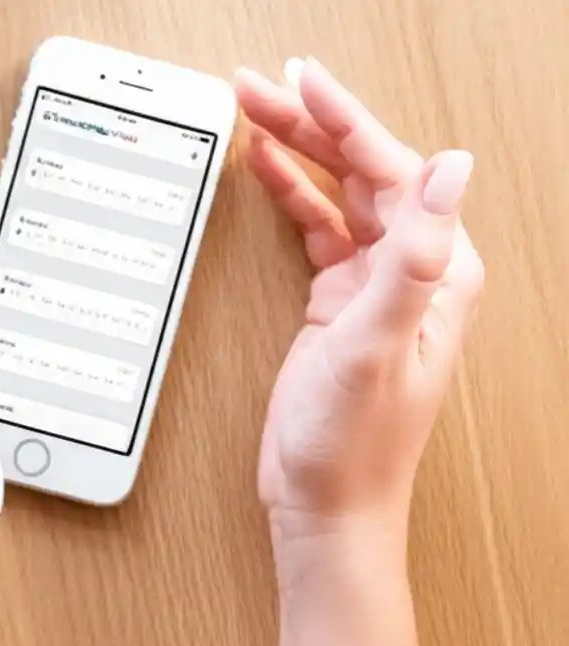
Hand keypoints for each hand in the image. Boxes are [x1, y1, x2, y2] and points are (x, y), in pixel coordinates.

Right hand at [235, 59, 483, 544]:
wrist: (326, 504)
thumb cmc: (354, 443)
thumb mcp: (379, 346)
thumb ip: (414, 258)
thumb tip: (452, 170)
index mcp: (435, 271)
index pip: (393, 170)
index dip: (344, 119)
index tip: (302, 81)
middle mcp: (411, 269)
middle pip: (362, 171)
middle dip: (309, 123)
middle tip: (257, 86)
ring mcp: (372, 283)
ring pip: (337, 192)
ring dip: (297, 150)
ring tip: (254, 110)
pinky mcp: (339, 301)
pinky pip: (317, 226)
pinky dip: (291, 194)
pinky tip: (266, 169)